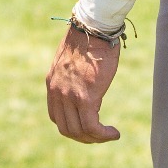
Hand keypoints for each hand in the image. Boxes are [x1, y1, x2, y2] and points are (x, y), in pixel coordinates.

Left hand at [45, 25, 120, 143]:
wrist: (93, 28)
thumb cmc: (90, 40)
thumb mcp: (73, 61)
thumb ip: (73, 76)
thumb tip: (84, 84)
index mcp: (53, 83)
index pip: (56, 116)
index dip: (71, 126)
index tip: (87, 126)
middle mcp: (57, 92)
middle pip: (66, 128)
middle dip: (83, 137)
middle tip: (100, 136)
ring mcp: (70, 96)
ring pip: (79, 131)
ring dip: (95, 138)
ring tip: (109, 135)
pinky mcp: (85, 98)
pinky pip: (92, 127)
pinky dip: (103, 135)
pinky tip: (114, 133)